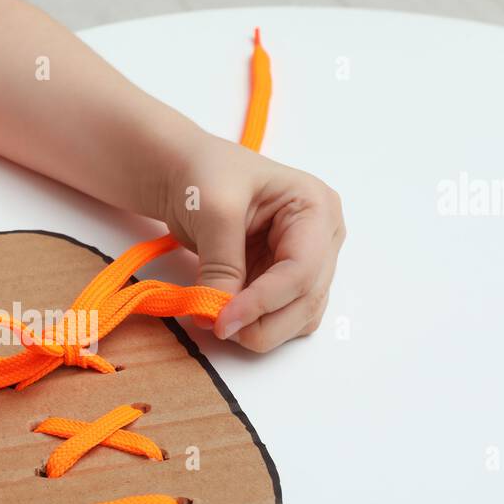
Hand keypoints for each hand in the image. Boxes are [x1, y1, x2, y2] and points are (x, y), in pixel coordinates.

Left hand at [159, 132, 345, 352]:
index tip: (224, 320)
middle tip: (221, 328)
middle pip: (308, 299)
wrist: (182, 174)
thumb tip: (220, 316)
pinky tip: (229, 316)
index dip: (265, 302)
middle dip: (265, 323)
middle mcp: (321, 238)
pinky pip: (281, 316)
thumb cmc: (202, 174)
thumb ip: (222, 264)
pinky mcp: (283, 280)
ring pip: (299, 316)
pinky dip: (257, 325)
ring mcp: (306, 261)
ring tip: (221, 320)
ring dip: (263, 329)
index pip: (302, 269)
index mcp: (316, 208)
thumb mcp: (213, 209)